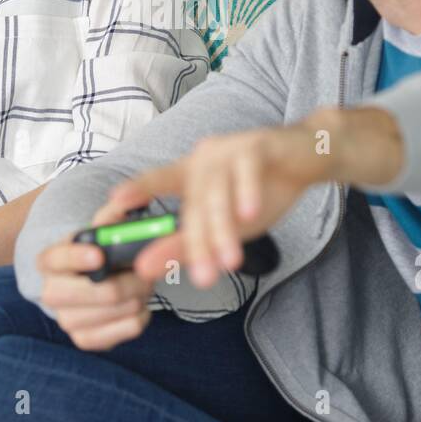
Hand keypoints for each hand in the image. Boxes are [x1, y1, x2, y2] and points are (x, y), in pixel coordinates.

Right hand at [36, 211, 155, 351]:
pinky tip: (140, 307)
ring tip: (144, 286)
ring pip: (108, 313)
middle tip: (144, 275)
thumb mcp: (103, 229)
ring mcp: (66, 320)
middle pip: (87, 292)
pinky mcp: (84, 340)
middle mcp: (51, 292)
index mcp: (50, 260)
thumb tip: (128, 203)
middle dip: (124, 283)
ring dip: (136, 299)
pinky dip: (136, 319)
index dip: (76, 258)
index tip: (100, 255)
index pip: (55, 259)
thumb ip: (114, 215)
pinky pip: (115, 334)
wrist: (97, 282)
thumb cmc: (102, 252)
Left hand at [113, 108, 402, 288]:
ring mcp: (230, 148)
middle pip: (194, 203)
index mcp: (193, 172)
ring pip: (218, 190)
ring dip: (223, 227)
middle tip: (198, 278)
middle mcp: (205, 157)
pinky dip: (248, 190)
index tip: (112, 205)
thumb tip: (148, 268)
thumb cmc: (265, 188)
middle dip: (196, 243)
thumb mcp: (230, 223)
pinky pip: (249, 168)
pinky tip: (251, 212)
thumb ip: (190, 242)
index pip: (158, 181)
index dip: (136, 191)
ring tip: (228, 261)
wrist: (308, 159)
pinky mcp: (259, 143)